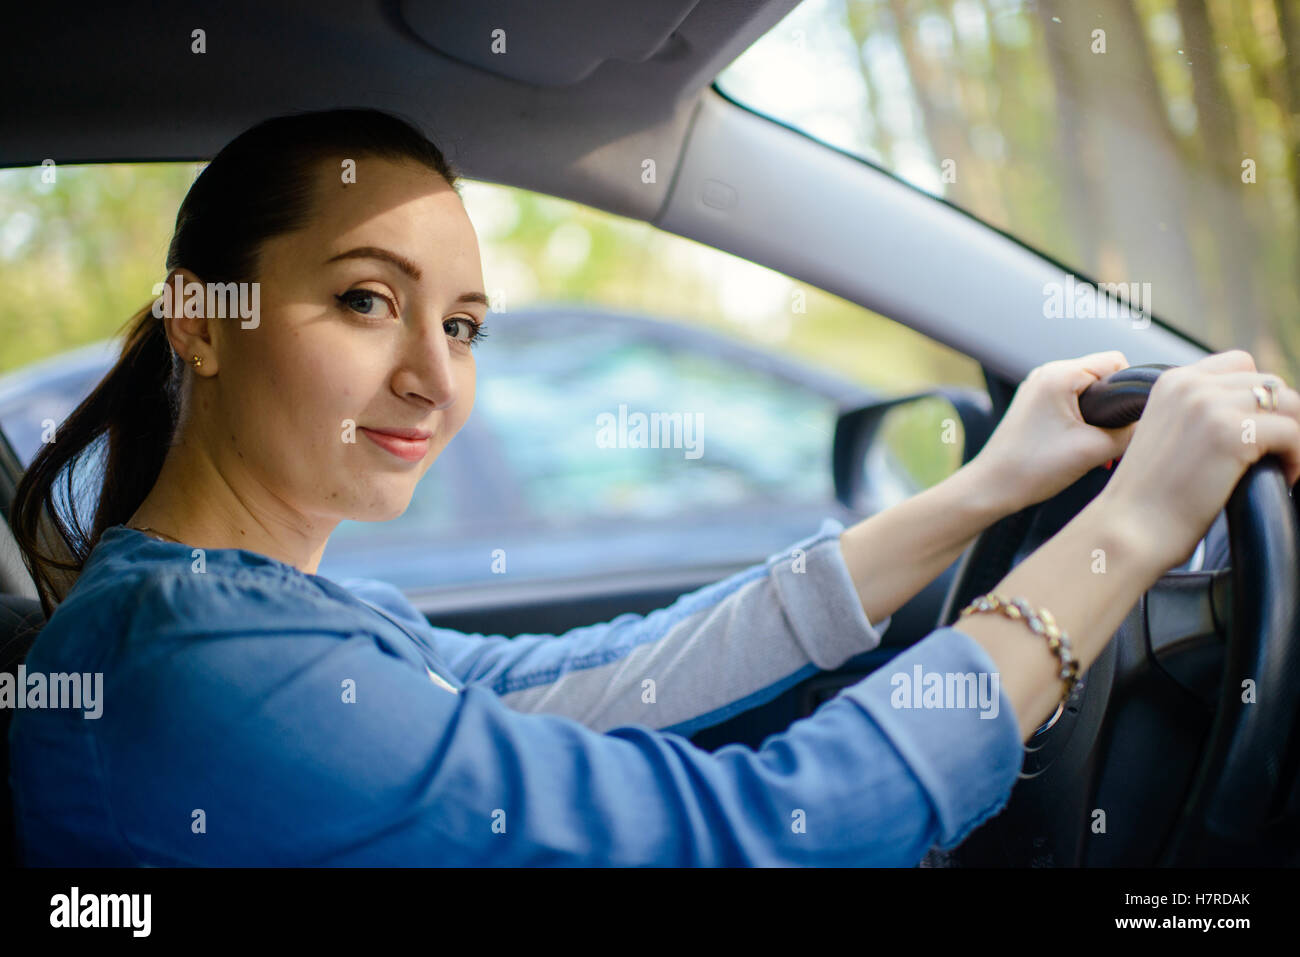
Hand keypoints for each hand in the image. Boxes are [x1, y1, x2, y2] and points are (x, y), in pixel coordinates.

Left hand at [968, 351, 1137, 508]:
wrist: (991, 487)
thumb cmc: (1033, 468)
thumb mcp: (1094, 450)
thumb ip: (1130, 432)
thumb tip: (1149, 423)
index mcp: (1059, 374)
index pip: (1116, 362)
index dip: (1129, 390)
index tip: (1128, 420)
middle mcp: (1046, 373)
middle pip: (1102, 376)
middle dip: (1112, 407)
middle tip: (1111, 441)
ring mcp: (1037, 388)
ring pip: (1087, 392)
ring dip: (1097, 417)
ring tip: (1095, 447)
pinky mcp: (1034, 404)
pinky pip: (1070, 402)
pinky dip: (1082, 421)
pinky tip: (1081, 446)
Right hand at [1093, 350, 1299, 569]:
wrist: (1130, 528)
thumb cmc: (1149, 497)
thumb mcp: (1166, 435)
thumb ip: (1198, 413)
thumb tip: (1253, 414)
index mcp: (1172, 382)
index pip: (1240, 364)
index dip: (1257, 397)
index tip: (1257, 431)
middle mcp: (1190, 385)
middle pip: (1269, 383)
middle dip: (1280, 418)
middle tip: (1273, 454)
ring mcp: (1210, 406)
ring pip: (1288, 403)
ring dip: (1293, 435)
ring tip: (1281, 465)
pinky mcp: (1232, 434)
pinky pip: (1292, 433)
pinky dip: (1296, 457)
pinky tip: (1283, 478)